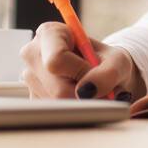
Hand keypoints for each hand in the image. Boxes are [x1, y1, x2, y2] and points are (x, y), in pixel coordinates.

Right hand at [19, 22, 143, 101]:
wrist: (103, 74)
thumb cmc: (107, 62)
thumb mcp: (118, 62)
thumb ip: (108, 73)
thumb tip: (86, 91)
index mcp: (49, 34)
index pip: (56, 59)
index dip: (80, 71)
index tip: (92, 70)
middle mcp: (32, 53)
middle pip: (57, 89)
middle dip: (84, 94)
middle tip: (97, 86)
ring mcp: (29, 77)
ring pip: (56, 104)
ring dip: (79, 103)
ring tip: (88, 89)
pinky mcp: (32, 98)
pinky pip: (54, 113)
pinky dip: (72, 110)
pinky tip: (77, 97)